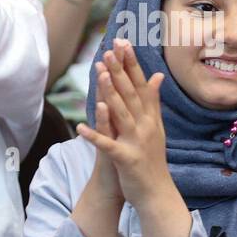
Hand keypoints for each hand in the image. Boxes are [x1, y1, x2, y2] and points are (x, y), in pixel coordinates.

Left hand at [74, 39, 170, 209]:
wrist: (157, 193)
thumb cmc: (152, 160)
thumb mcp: (155, 127)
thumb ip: (153, 101)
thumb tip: (157, 76)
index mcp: (151, 118)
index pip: (141, 85)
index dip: (132, 64)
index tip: (123, 43)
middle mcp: (146, 126)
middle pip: (131, 94)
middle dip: (120, 71)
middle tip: (109, 49)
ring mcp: (136, 142)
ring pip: (121, 114)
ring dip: (110, 94)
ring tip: (100, 74)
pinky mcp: (125, 159)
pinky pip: (107, 146)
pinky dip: (94, 136)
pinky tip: (79, 126)